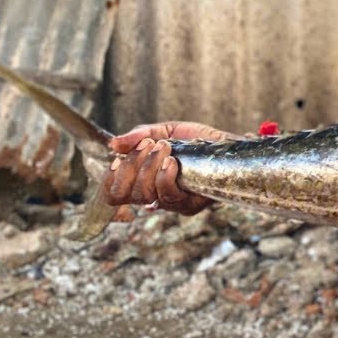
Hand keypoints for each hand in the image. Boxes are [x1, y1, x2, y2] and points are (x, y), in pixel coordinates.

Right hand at [100, 121, 237, 215]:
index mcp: (143, 182)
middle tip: (148, 145)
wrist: (228, 145)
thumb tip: (113, 144)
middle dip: (132, 165)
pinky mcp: (190, 205)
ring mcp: (173, 203)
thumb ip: (139, 136)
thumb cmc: (195, 141)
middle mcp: (155, 197)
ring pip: (145, 195)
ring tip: (164, 147)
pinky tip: (172, 162)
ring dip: (149, 167)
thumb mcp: (164, 132)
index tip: (117, 159)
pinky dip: (165, 176)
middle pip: (126, 194)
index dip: (110, 179)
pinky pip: (169, 196)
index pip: (114, 194)